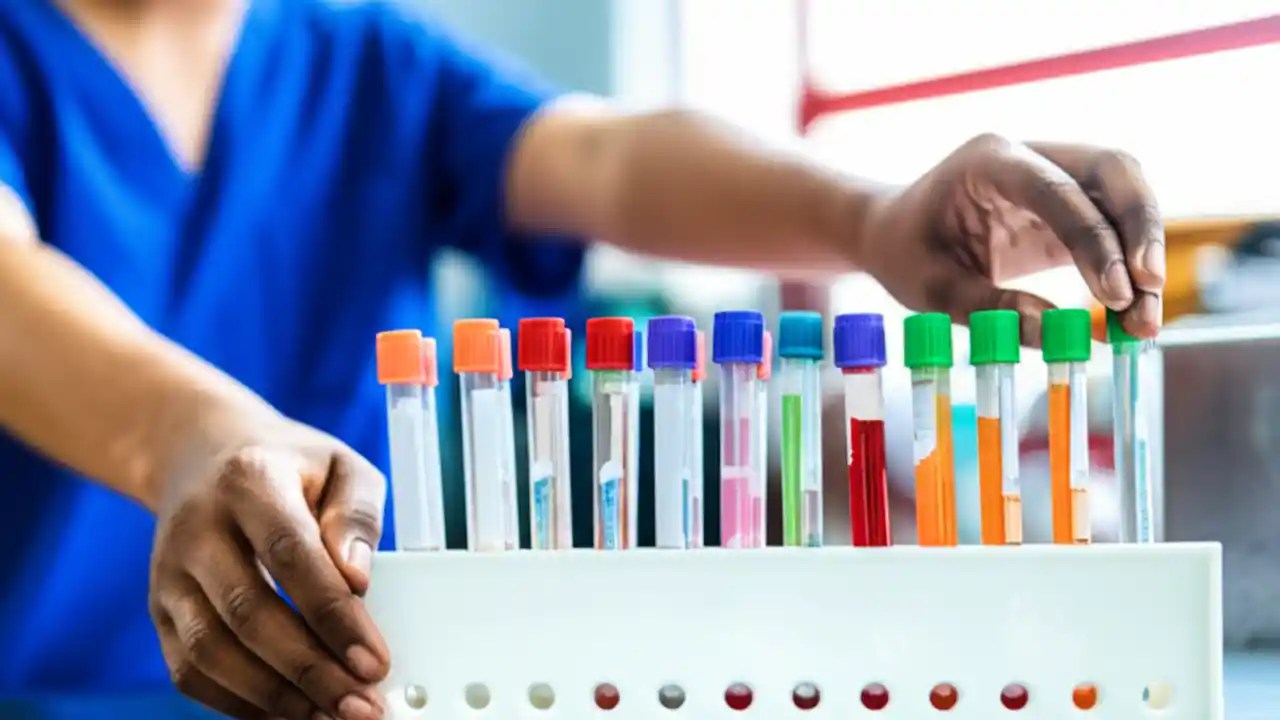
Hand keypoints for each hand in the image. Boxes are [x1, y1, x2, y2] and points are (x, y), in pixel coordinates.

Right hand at [148, 412, 389, 719]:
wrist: (204, 454)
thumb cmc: (287, 465)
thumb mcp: (340, 465)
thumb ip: (357, 515)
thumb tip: (358, 576)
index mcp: (249, 480)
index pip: (291, 555)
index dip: (332, 615)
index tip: (373, 661)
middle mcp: (198, 528)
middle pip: (247, 613)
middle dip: (310, 670)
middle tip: (361, 704)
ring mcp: (170, 572)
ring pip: (211, 650)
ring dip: (274, 696)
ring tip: (330, 717)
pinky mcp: (159, 608)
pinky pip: (189, 669)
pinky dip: (237, 701)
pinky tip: (286, 713)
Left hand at [861, 134, 1163, 343]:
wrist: (894, 230)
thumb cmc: (905, 252)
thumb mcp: (929, 287)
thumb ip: (987, 306)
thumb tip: (1052, 332)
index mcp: (990, 161)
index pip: (1056, 189)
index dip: (1093, 239)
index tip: (1117, 293)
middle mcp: (1032, 155)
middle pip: (1113, 171)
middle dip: (1141, 232)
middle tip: (1147, 298)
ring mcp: (1056, 171)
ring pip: (1125, 195)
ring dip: (1145, 254)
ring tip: (1144, 323)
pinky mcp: (1070, 201)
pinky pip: (1115, 222)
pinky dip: (1131, 264)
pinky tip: (1133, 312)